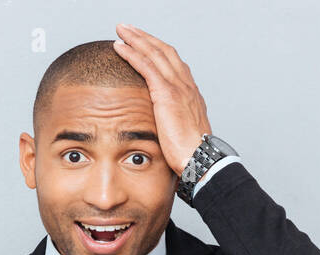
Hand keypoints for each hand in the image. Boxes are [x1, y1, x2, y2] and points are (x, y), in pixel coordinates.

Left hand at [112, 23, 212, 174]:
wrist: (200, 159)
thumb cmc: (191, 154)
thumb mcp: (183, 134)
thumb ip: (174, 123)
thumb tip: (164, 128)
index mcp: (191, 93)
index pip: (174, 63)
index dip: (158, 50)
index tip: (145, 44)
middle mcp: (186, 85)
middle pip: (164, 51)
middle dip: (145, 37)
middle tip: (129, 29)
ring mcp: (178, 87)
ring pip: (154, 53)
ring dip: (136, 38)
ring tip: (121, 30)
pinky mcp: (166, 93)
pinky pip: (146, 66)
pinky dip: (132, 53)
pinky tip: (119, 46)